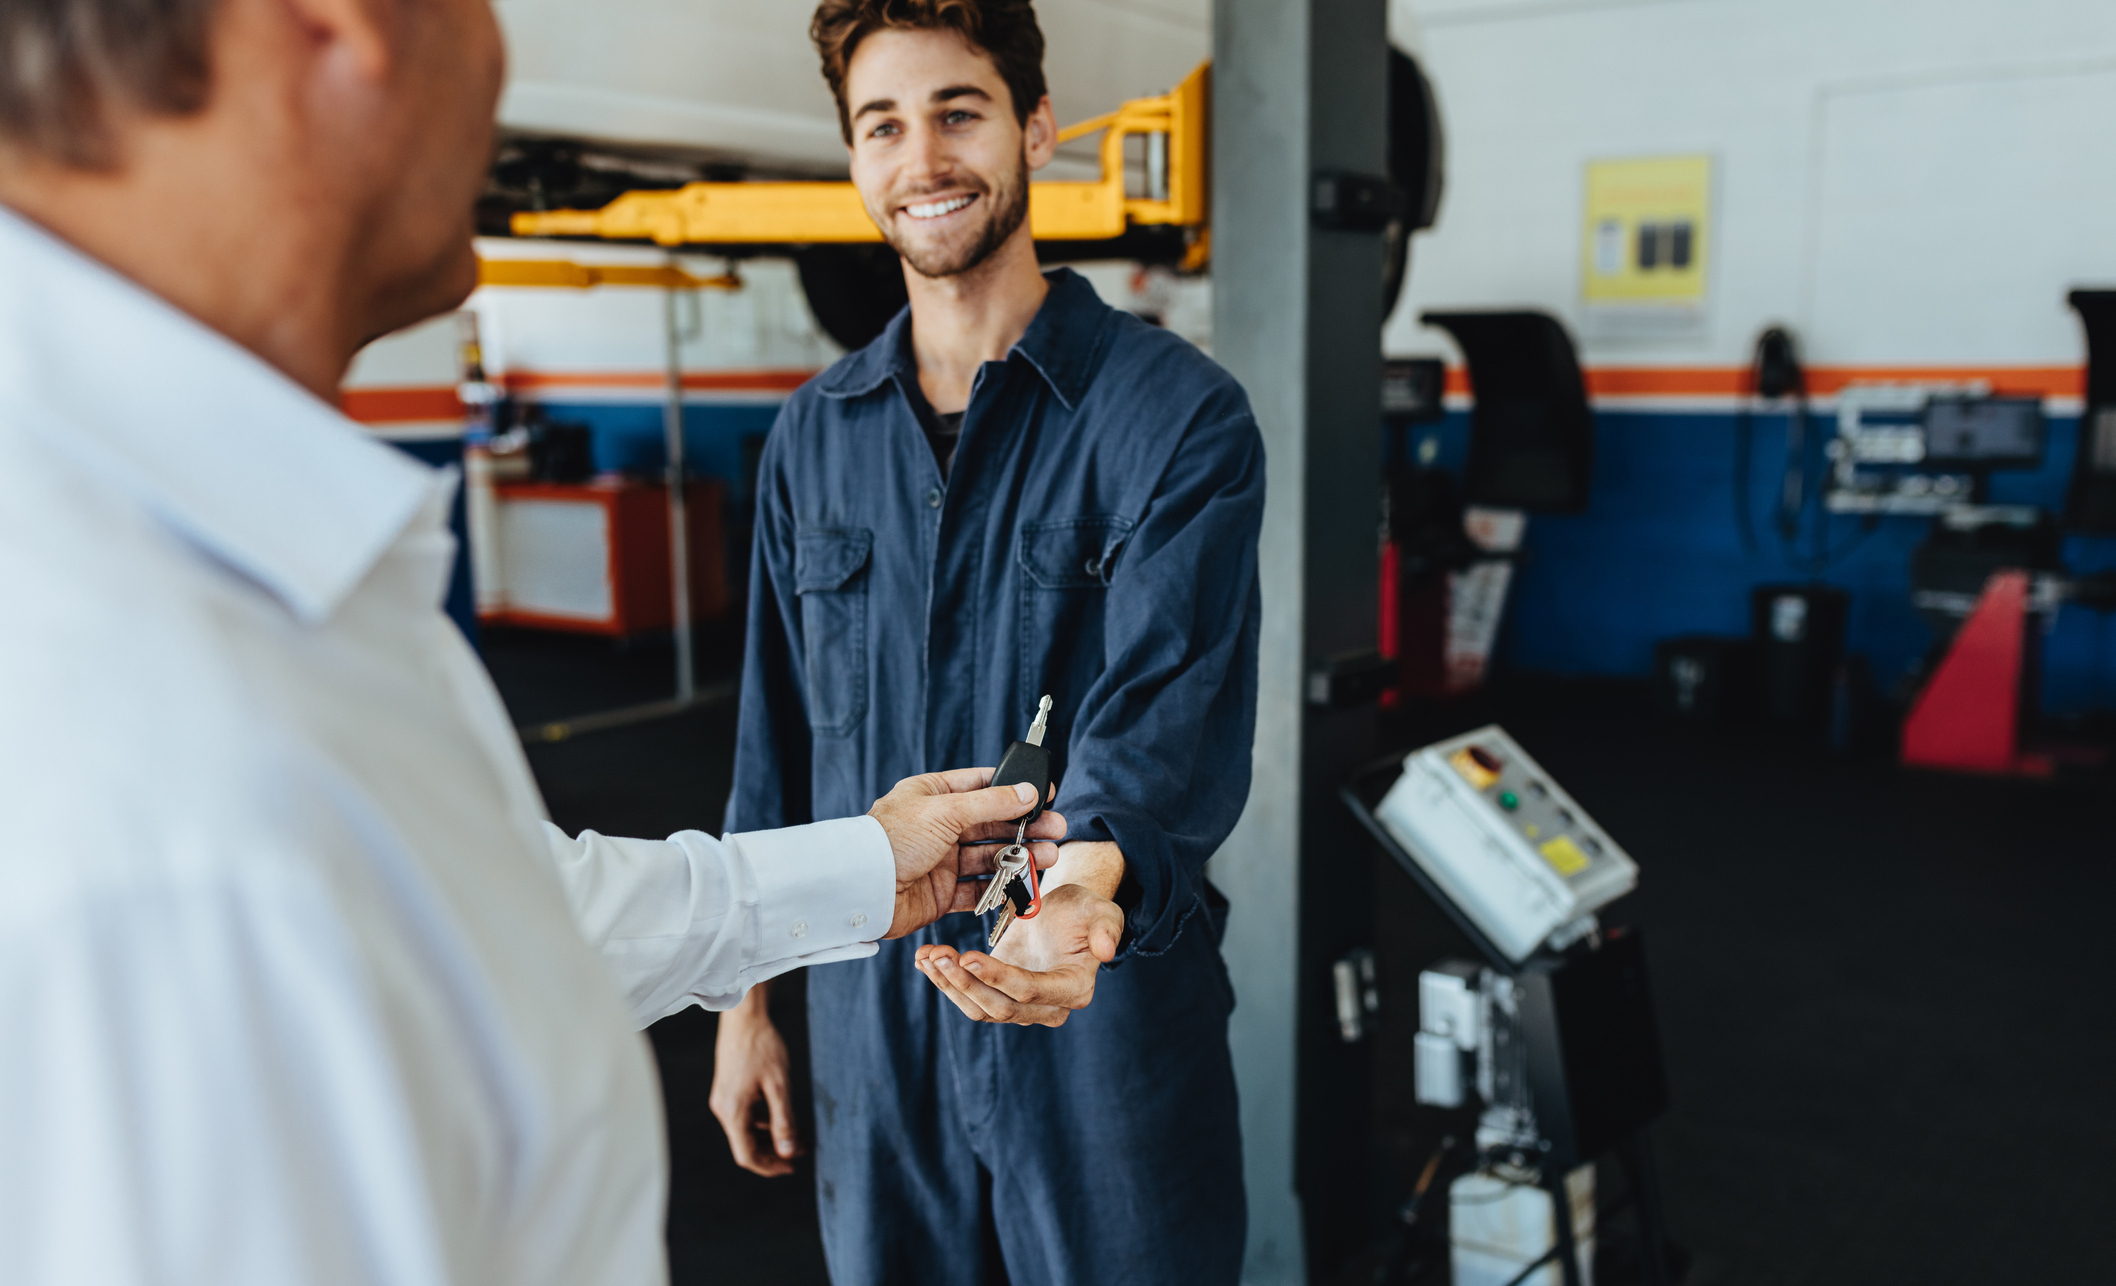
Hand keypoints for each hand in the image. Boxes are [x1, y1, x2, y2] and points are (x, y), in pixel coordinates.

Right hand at [708, 985, 798, 1176]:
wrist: (745, 1017)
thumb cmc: (763, 1047)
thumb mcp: (780, 1086)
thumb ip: (784, 1121)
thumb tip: (788, 1152)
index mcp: (732, 1112)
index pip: (747, 1155)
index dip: (770, 1166)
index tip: (792, 1167)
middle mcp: (723, 1109)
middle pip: (746, 1145)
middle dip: (775, 1151)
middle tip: (802, 1150)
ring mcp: (723, 1099)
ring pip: (747, 1130)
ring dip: (771, 1136)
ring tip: (799, 1134)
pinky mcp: (728, 1090)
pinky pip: (745, 1116)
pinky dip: (764, 1121)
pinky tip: (783, 1116)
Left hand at [868, 768, 1064, 938]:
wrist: (862, 889)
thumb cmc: (892, 840)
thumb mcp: (946, 811)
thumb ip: (991, 803)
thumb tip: (1028, 792)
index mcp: (933, 796)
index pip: (981, 786)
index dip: (1014, 789)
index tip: (1045, 793)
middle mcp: (938, 827)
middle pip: (992, 824)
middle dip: (1025, 827)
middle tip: (1057, 829)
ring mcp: (941, 861)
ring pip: (989, 857)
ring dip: (1020, 856)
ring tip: (1049, 857)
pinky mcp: (942, 893)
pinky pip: (979, 889)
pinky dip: (1002, 887)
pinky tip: (1025, 884)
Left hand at [913, 882, 1124, 1026]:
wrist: (1065, 912)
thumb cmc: (1084, 910)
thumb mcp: (1101, 910)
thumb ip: (1107, 928)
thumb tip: (1107, 951)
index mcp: (1074, 988)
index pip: (1030, 991)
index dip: (998, 978)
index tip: (969, 957)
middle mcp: (1047, 1007)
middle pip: (1000, 1007)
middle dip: (965, 983)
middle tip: (937, 955)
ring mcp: (1020, 1005)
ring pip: (978, 1007)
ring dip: (948, 985)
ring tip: (926, 956)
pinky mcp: (998, 995)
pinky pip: (969, 996)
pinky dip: (944, 980)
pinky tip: (924, 959)